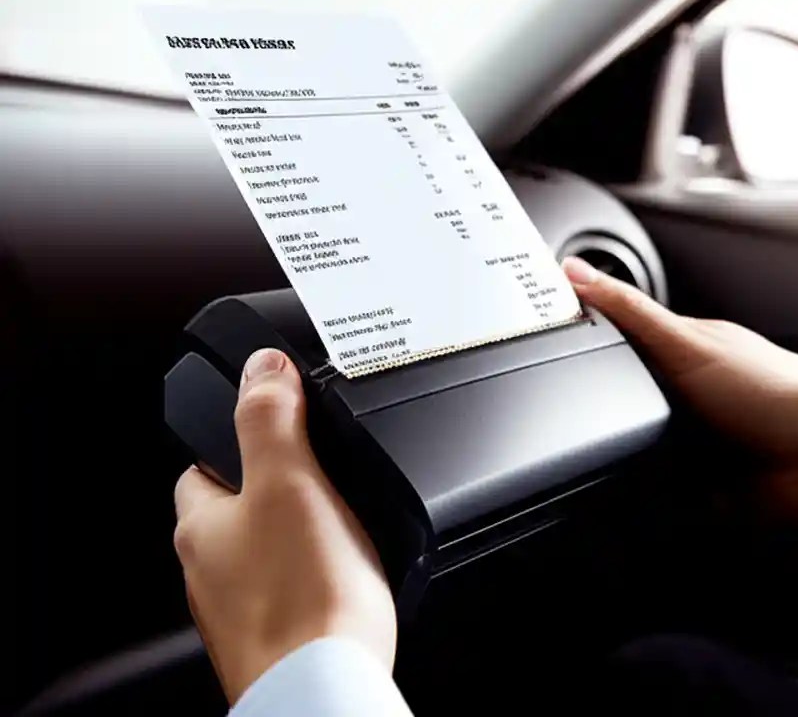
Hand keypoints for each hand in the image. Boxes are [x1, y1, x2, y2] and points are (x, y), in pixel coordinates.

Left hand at [173, 349, 395, 703]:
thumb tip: (261, 366)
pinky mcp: (273, 641)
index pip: (201, 466)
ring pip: (262, 558)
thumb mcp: (290, 482)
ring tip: (341, 536)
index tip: (277, 430)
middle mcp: (208, 572)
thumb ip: (272, 418)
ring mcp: (239, 611)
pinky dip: (312, 585)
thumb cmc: (304, 599)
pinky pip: (289, 596)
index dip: (239, 441)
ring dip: (296, 544)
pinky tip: (342, 586)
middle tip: (324, 486)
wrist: (322, 687)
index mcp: (200, 526)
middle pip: (235, 513)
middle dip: (276, 496)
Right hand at [563, 257, 797, 520]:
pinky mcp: (706, 493)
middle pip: (622, 406)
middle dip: (600, 419)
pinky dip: (651, 506)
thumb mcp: (687, 342)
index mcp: (682, 352)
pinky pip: (660, 504)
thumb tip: (574, 271)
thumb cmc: (776, 389)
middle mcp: (688, 398)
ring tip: (606, 467)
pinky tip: (643, 500)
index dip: (583, 345)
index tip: (539, 348)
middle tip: (567, 423)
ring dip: (627, 465)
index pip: (620, 342)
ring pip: (637, 457)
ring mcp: (697, 446)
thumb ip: (628, 311)